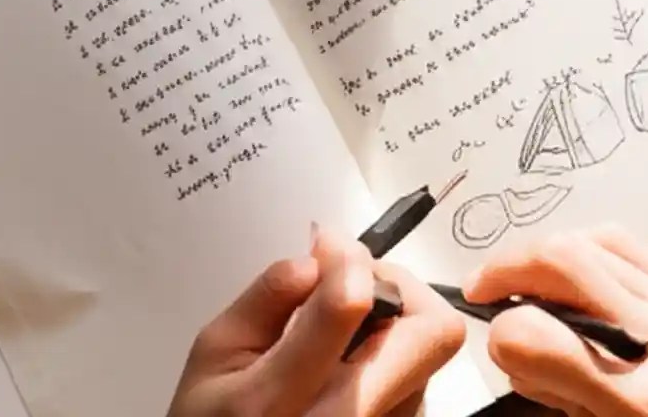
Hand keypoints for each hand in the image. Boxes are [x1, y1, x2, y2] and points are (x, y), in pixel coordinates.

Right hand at [167, 224, 465, 416]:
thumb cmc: (216, 416)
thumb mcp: (215, 352)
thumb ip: (266, 298)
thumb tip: (315, 259)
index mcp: (278, 397)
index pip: (348, 309)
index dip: (349, 261)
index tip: (330, 247)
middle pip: (432, 334)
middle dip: (400, 286)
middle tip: (356, 282)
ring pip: (428, 354)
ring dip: (395, 323)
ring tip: (344, 331)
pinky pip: (420, 379)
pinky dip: (392, 355)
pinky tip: (350, 362)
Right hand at [464, 225, 647, 416]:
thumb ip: (564, 389)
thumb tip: (518, 343)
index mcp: (646, 402)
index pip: (533, 337)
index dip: (499, 336)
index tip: (499, 344)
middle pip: (561, 261)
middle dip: (506, 266)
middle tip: (485, 288)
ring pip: (595, 241)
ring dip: (547, 253)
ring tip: (530, 281)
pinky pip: (637, 248)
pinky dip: (592, 252)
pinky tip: (580, 276)